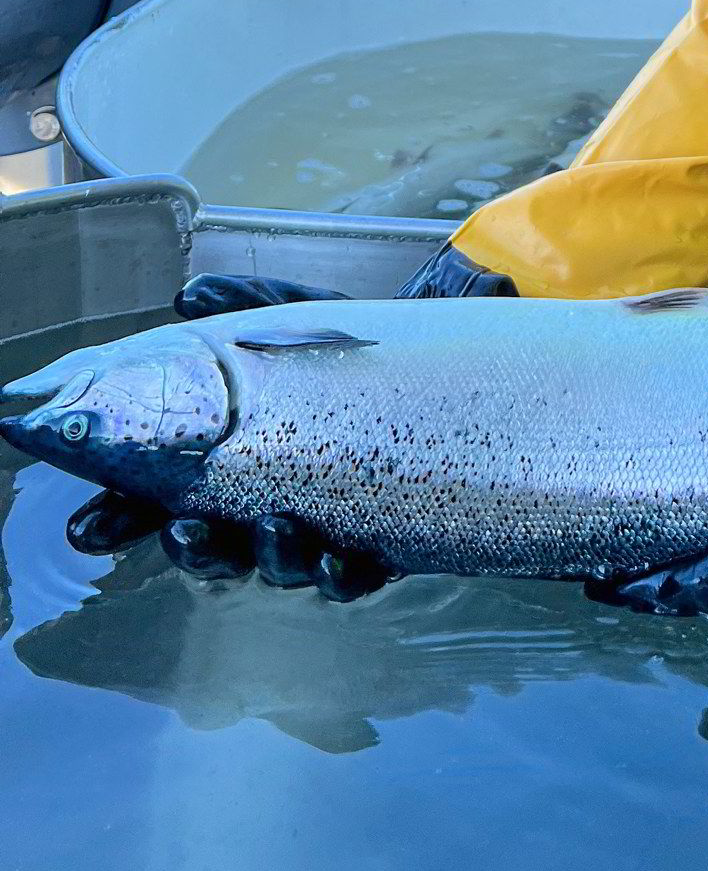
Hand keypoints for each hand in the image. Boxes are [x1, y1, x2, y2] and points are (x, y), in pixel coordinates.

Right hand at [66, 248, 512, 595]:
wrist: (453, 361)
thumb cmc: (361, 345)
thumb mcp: (310, 316)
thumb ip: (256, 303)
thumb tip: (197, 295)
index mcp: (230, 455)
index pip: (157, 496)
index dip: (119, 518)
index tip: (92, 527)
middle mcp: (265, 499)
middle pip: (211, 546)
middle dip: (193, 549)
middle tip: (187, 531)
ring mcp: (319, 523)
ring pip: (277, 565)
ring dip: (268, 558)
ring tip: (274, 528)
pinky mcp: (379, 540)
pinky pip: (352, 575)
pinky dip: (341, 575)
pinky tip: (338, 560)